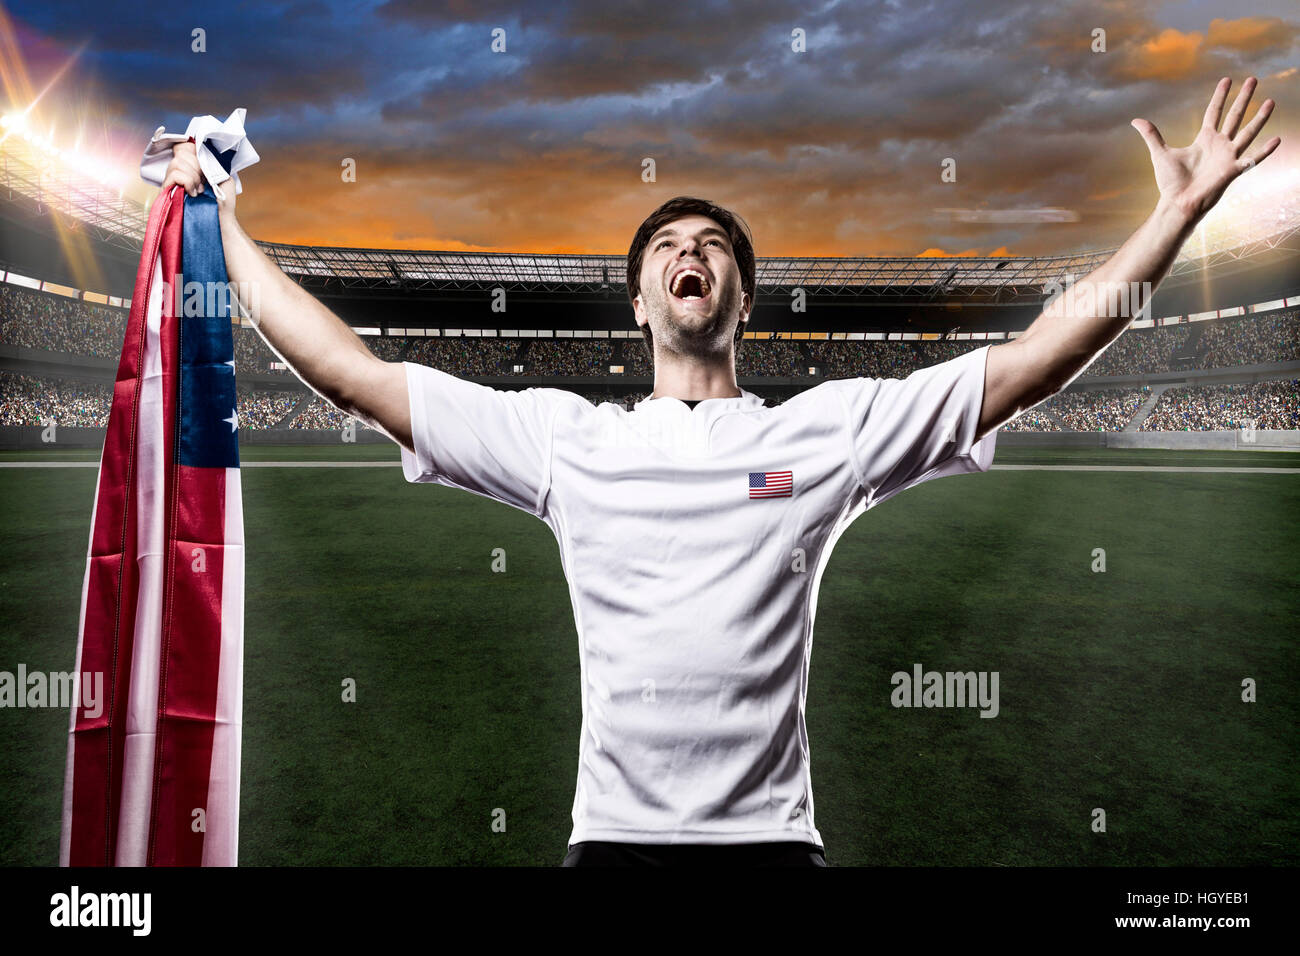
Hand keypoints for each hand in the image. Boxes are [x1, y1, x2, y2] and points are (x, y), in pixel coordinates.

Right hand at [155, 141, 236, 215]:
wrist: (221, 219)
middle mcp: (178, 171)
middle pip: (181, 152)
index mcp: (190, 165)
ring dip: (193, 177)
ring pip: (177, 163)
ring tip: (199, 191)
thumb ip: (213, 160)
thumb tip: (203, 150)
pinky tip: (193, 193)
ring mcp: (171, 181)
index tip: (204, 167)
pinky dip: (187, 182)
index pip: (184, 146)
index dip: (194, 151)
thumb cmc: (223, 201)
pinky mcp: (166, 191)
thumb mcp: (224, 175)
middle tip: (204, 184)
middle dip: (197, 167)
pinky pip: (174, 175)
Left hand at [1131, 76, 1279, 224]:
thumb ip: (1151, 135)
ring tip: (1270, 102)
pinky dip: (1264, 151)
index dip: (1220, 96)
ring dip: (1259, 118)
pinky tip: (1277, 139)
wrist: (1177, 203)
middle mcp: (1219, 145)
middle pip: (1234, 116)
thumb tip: (1135, 120)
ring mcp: (1228, 157)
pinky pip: (1252, 159)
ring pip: (1247, 132)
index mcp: (1204, 140)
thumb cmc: (1170, 182)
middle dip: (1243, 98)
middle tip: (1253, 78)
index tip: (1227, 79)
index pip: (1214, 112)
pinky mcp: (1232, 170)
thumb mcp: (1159, 153)